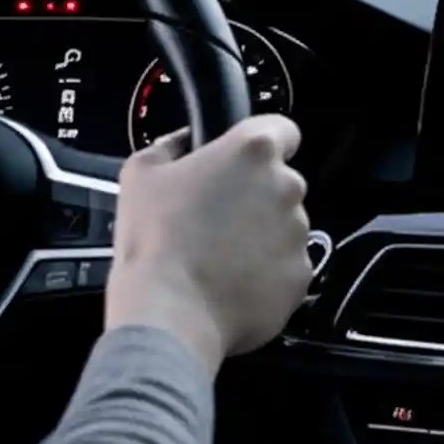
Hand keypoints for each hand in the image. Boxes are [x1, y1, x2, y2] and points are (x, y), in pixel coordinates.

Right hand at [106, 115, 312, 372]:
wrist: (169, 313)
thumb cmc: (154, 239)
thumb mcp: (141, 174)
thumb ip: (170, 145)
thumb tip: (185, 141)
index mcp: (254, 152)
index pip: (282, 129)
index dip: (263, 142)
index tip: (242, 161)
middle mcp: (287, 187)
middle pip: (280, 182)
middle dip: (255, 196)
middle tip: (215, 218)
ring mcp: (300, 233)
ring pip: (284, 226)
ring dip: (260, 235)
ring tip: (219, 257)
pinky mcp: (301, 274)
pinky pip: (286, 265)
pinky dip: (266, 272)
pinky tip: (231, 282)